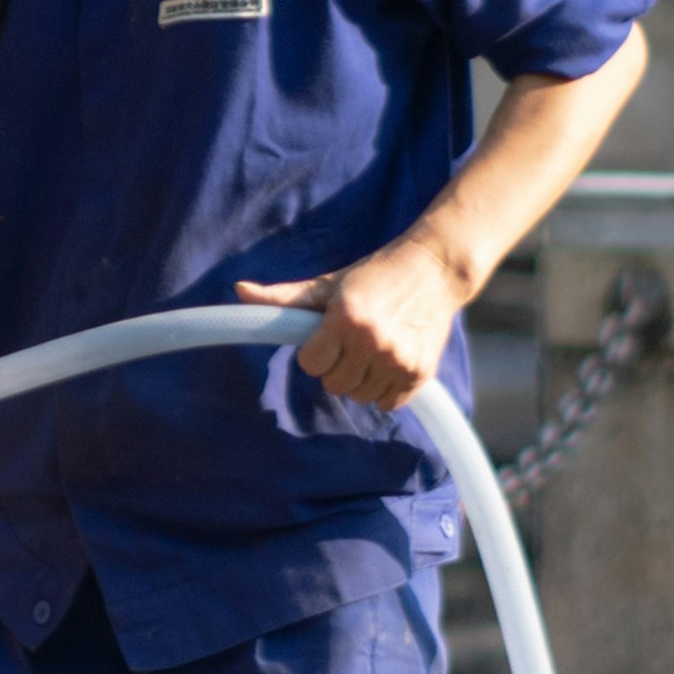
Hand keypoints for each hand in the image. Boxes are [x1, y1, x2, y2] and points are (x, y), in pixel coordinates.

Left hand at [236, 239, 464, 411]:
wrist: (434, 269)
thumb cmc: (373, 276)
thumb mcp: (329, 284)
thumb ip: (284, 297)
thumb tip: (239, 290)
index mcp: (345, 318)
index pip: (310, 364)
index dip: (315, 351)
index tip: (328, 335)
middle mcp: (372, 341)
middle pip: (333, 384)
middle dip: (337, 365)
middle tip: (352, 340)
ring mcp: (398, 359)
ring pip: (360, 396)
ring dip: (361, 379)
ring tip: (373, 348)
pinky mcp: (421, 373)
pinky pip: (388, 404)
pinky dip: (386, 390)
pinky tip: (390, 361)